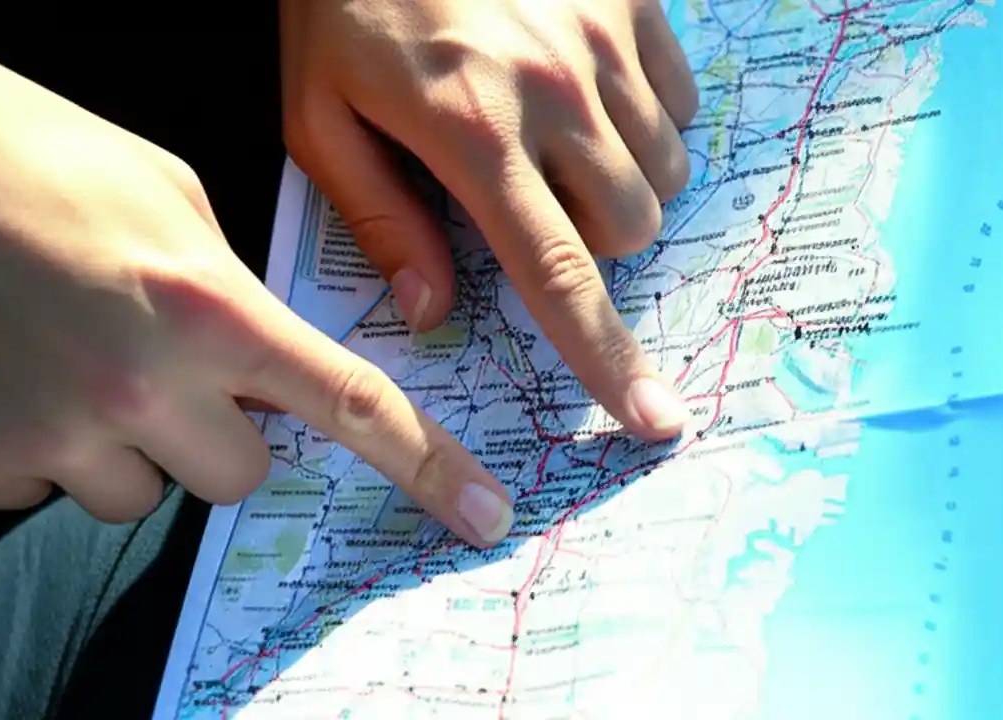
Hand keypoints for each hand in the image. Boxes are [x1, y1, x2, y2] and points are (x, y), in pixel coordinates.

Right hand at [0, 46, 512, 546]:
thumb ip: (232, 290)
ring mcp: (54, 434)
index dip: (431, 466)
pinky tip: (13, 371)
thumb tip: (261, 358)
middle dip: (225, 435)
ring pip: (143, 494)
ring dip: (129, 444)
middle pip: (242, 476)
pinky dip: (44, 445)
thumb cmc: (32, 153)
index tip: (483, 512)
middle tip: (174, 367)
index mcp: (209, 309)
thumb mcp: (167, 198)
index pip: (351, 407)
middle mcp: (141, 387)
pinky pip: (47, 489)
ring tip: (71, 355)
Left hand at [280, 0, 698, 441]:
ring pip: (665, 170)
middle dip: (595, 244)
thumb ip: (381, 219)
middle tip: (537, 208)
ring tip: (559, 146)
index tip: (652, 418)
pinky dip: (648, 120)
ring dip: (622, 185)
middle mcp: (555, 90)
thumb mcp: (321, 116)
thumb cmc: (338, 4)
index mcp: (474, 134)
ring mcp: (604, 38)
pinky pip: (681, 97)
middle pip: (630, 228)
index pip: (559, 274)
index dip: (606, 357)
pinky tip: (590, 96)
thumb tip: (433, 313)